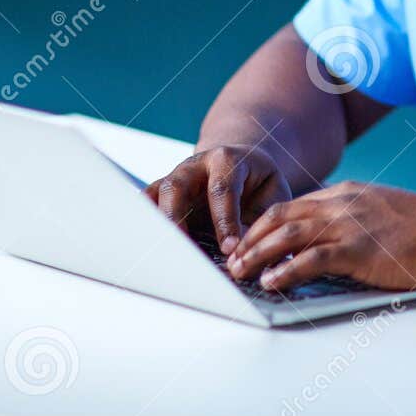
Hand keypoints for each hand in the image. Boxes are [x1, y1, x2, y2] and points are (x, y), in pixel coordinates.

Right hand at [144, 145, 291, 256]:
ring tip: (164, 255)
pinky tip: (149, 248)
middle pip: (176, 187)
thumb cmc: (259, 184)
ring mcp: (175, 178)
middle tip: (185, 252)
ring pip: (155, 196)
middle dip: (178, 219)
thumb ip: (260, 221)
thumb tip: (247, 255)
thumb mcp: (271, 196)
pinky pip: (146, 205)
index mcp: (227, 160)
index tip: (230, 248)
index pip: (221, 189)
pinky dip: (145, 224)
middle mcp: (195, 166)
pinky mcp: (162, 193)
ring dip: (158, 226)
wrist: (243, 165)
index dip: (224, 220)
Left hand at [227, 181, 415, 291]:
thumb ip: (354, 222)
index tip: (247, 242)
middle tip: (232, 259)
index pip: (293, 206)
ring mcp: (350, 225)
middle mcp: (342, 205)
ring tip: (240, 272)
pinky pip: (313, 258)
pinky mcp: (359, 249)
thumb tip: (330, 245)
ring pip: (289, 234)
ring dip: (258, 254)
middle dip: (251, 238)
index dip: (264, 224)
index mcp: (347, 195)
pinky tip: (272, 281)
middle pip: (281, 216)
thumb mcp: (382, 213)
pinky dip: (286, 270)